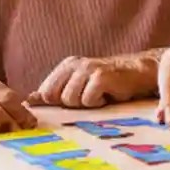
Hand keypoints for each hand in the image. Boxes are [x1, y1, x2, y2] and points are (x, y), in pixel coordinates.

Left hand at [28, 55, 145, 107]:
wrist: (140, 72)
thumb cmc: (109, 84)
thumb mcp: (79, 86)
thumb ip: (56, 91)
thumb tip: (29, 99)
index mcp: (66, 66)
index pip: (45, 92)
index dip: (58, 103)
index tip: (75, 102)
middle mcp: (74, 64)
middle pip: (54, 97)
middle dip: (69, 104)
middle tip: (87, 98)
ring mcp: (87, 69)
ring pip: (70, 100)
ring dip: (86, 104)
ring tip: (100, 95)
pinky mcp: (101, 76)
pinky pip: (88, 100)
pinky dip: (99, 103)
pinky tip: (108, 95)